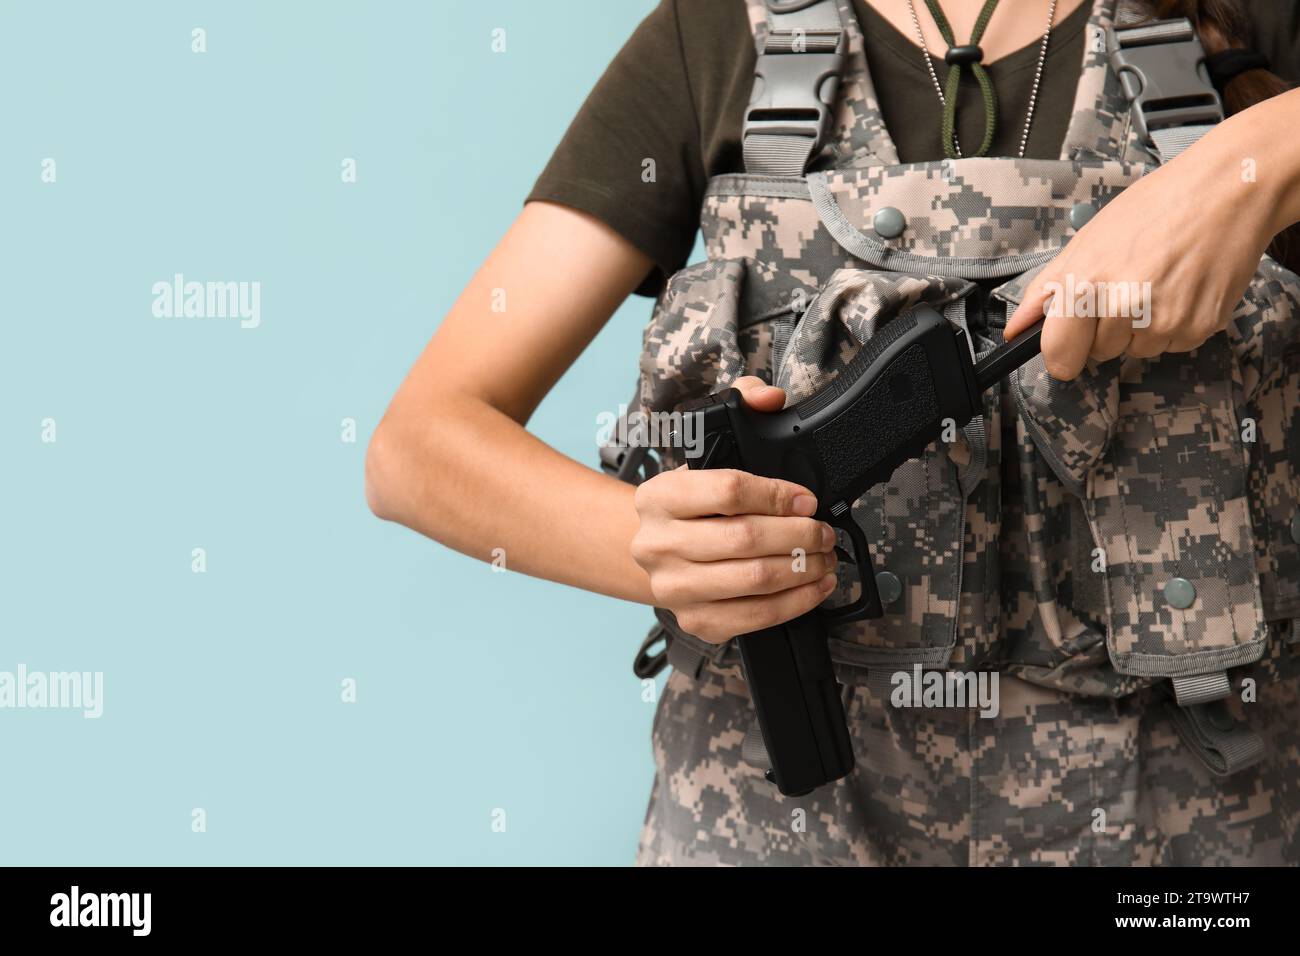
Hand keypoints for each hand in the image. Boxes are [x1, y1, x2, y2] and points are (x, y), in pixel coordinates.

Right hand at [630, 377, 838, 643]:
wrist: (654, 550)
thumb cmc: (690, 504)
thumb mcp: (705, 448)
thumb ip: (741, 406)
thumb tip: (770, 398)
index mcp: (659, 496)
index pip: (727, 491)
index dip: (777, 494)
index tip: (806, 499)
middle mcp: (658, 543)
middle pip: (745, 538)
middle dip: (800, 535)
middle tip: (824, 532)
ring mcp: (674, 587)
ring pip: (754, 580)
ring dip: (803, 569)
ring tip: (824, 557)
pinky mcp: (696, 620)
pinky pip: (755, 618)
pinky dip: (795, 603)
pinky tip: (814, 587)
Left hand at [1004, 138, 1275, 379]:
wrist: (1226, 190)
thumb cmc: (1153, 208)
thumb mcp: (1087, 241)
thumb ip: (1046, 290)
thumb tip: (1014, 330)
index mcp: (1088, 284)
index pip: (1059, 356)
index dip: (1061, 353)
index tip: (1068, 344)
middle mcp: (1124, 307)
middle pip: (1099, 355)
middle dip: (1105, 330)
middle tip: (1126, 286)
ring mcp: (1165, 321)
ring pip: (1136, 352)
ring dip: (1140, 328)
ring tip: (1157, 283)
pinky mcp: (1199, 328)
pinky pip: (1171, 345)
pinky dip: (1173, 325)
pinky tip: (1180, 288)